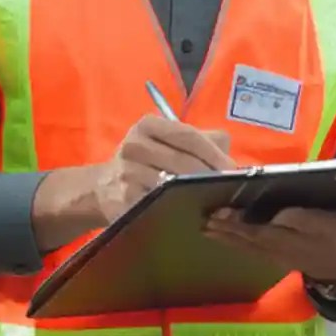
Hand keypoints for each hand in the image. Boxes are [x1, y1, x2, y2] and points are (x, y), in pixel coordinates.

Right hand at [92, 115, 234, 223]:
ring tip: (214, 200)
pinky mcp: (123, 200)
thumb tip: (233, 161)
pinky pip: (158, 203)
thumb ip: (204, 141)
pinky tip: (190, 211)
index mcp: (148, 124)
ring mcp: (126, 173)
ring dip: (195, 193)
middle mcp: (134, 144)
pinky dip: (177, 208)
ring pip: (171, 185)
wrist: (102, 187)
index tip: (232, 170)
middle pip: (182, 161)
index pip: (188, 136)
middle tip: (229, 189)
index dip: (214, 154)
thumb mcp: (170, 141)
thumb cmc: (147, 161)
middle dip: (209, 176)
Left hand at [203, 188, 335, 284]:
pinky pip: (247, 249)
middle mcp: (297, 243)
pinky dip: (229, 241)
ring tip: (207, 223)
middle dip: (242, 226)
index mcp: (321, 229)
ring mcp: (281, 253)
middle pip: (267, 235)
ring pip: (252, 244)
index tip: (273, 211)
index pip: (303, 223)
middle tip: (217, 214)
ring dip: (228, 234)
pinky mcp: (270, 256)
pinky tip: (210, 231)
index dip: (289, 219)